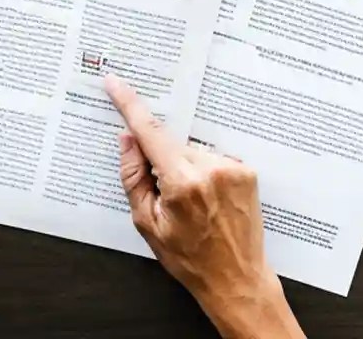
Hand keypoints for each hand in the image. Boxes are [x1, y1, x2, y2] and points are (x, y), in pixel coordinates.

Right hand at [106, 75, 304, 338]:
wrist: (237, 279)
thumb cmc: (189, 258)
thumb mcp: (147, 224)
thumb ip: (134, 177)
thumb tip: (127, 139)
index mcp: (181, 183)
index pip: (149, 132)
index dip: (128, 105)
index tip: (115, 83)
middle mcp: (210, 168)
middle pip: (170, 144)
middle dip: (161, 161)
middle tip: (167, 197)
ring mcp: (232, 167)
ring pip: (191, 151)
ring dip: (184, 167)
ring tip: (194, 206)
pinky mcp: (247, 170)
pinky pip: (212, 158)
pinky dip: (204, 172)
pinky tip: (210, 200)